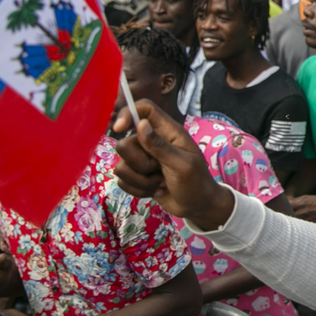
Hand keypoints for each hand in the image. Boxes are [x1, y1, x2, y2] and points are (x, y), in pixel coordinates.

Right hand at [113, 101, 235, 228]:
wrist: (197, 206)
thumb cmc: (196, 182)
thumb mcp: (182, 164)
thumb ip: (160, 145)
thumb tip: (141, 124)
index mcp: (168, 131)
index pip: (144, 109)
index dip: (127, 113)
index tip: (118, 129)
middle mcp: (152, 142)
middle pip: (124, 144)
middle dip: (140, 164)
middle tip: (161, 170)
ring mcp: (143, 159)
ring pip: (121, 165)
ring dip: (142, 180)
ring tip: (162, 183)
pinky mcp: (137, 176)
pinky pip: (122, 181)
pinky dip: (139, 190)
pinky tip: (156, 190)